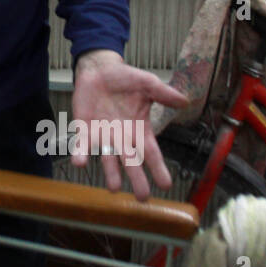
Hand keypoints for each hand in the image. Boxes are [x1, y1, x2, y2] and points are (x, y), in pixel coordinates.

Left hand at [69, 49, 189, 200]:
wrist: (99, 69)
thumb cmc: (126, 79)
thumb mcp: (148, 83)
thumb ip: (164, 93)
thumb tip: (186, 101)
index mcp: (139, 129)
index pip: (151, 153)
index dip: (158, 168)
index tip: (166, 185)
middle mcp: (122, 137)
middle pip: (131, 162)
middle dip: (137, 179)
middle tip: (142, 197)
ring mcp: (103, 135)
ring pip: (107, 158)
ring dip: (110, 173)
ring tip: (113, 188)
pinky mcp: (84, 128)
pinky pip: (82, 144)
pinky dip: (80, 153)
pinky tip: (79, 163)